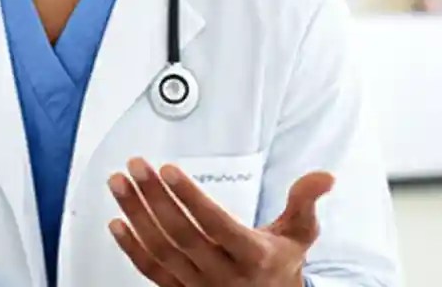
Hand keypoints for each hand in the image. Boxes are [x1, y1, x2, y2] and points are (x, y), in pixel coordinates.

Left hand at [108, 157, 332, 286]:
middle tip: (137, 166)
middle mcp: (223, 275)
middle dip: (154, 197)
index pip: (216, 225)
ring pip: (161, 250)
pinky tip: (117, 222)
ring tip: (120, 183)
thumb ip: (305, 201)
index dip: (190, 198)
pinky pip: (151, 271)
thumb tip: (324, 177)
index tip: (169, 170)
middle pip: (182, 235)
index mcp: (253, 257)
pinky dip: (131, 248)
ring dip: (136, 214)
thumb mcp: (299, 233)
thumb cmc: (279, 263)